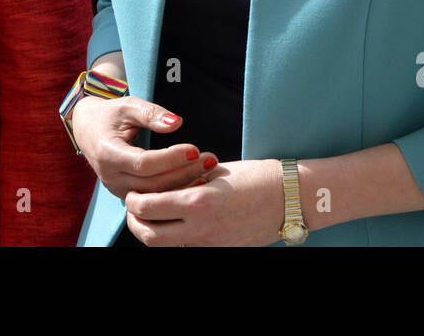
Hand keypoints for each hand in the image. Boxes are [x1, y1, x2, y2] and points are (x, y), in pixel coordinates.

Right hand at [70, 96, 216, 199]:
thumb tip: (177, 123)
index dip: (171, 158)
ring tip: (208, 169)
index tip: (195, 149)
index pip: (144, 163)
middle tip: (210, 160)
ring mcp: (116, 189)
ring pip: (154, 194)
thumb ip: (152, 114)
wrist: (88, 129)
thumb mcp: (128, 106)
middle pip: (152, 183)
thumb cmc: (110, 114)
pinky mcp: (125, 194)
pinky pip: (152, 196)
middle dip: (184, 172)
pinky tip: (196, 180)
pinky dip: (175, 190)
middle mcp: (110, 176)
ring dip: (183, 183)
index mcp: (107, 153)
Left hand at [124, 158, 283, 246]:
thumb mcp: (216, 172)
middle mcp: (201, 228)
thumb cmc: (256, 177)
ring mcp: (211, 244)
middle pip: (150, 236)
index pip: (147, 207)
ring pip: (166, 246)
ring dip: (152, 233)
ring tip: (152, 217)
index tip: (132, 193)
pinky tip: (178, 222)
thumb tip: (165, 187)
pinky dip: (176, 237)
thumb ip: (188, 182)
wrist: (291, 198)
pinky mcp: (221, 250)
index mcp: (197, 202)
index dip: (133, 201)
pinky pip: (188, 247)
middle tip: (134, 209)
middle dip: (135, 222)